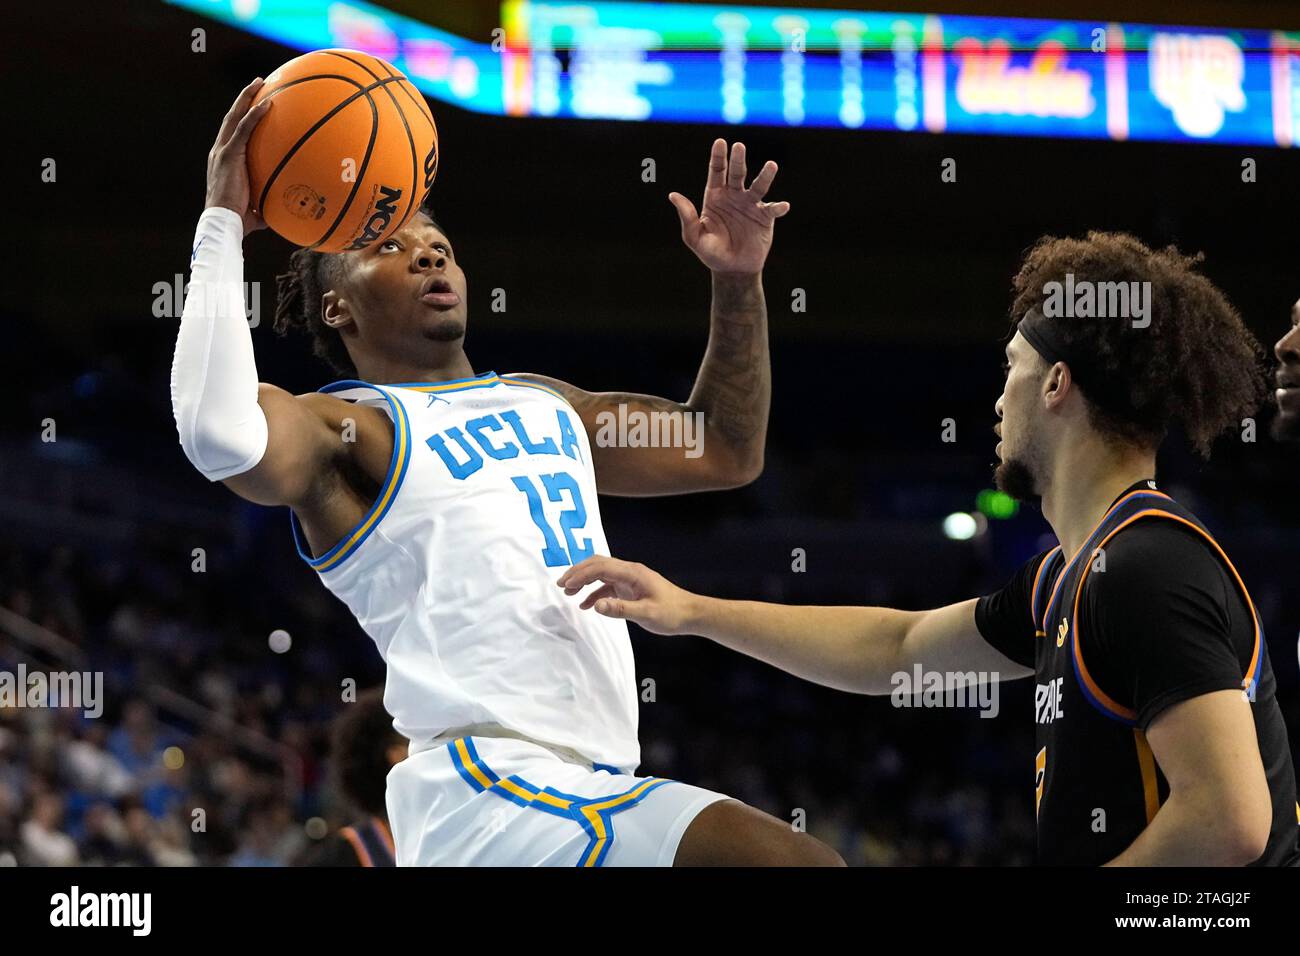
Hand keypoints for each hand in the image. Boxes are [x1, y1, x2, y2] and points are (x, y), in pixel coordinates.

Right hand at [206, 78, 271, 234]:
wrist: (225, 222)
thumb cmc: (240, 220)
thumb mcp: (258, 208)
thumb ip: (270, 203)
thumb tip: (288, 210)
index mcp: (224, 160)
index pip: (234, 132)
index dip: (242, 116)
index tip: (254, 104)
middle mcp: (220, 151)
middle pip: (232, 117)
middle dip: (243, 99)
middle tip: (258, 84)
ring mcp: (222, 151)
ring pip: (234, 117)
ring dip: (246, 98)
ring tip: (259, 83)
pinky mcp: (228, 155)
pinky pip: (243, 129)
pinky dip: (254, 115)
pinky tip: (267, 104)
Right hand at [557, 556, 698, 634]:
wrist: (691, 613)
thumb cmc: (672, 613)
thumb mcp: (646, 614)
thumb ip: (620, 609)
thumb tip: (595, 605)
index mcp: (633, 573)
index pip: (601, 568)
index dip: (581, 574)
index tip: (566, 584)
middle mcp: (630, 572)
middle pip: (598, 565)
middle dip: (578, 572)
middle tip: (560, 584)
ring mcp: (630, 579)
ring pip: (602, 574)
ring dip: (584, 581)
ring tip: (568, 592)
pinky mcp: (631, 588)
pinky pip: (608, 586)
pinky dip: (595, 593)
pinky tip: (586, 604)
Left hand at [669, 139, 789, 274]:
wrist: (733, 270)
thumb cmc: (711, 253)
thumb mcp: (695, 237)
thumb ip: (686, 217)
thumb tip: (673, 195)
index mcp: (715, 197)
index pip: (717, 171)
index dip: (718, 157)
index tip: (720, 142)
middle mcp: (734, 196)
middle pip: (736, 173)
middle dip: (738, 160)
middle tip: (739, 147)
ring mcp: (751, 205)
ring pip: (758, 186)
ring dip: (765, 176)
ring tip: (771, 165)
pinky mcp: (765, 218)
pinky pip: (772, 209)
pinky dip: (778, 207)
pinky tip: (782, 206)